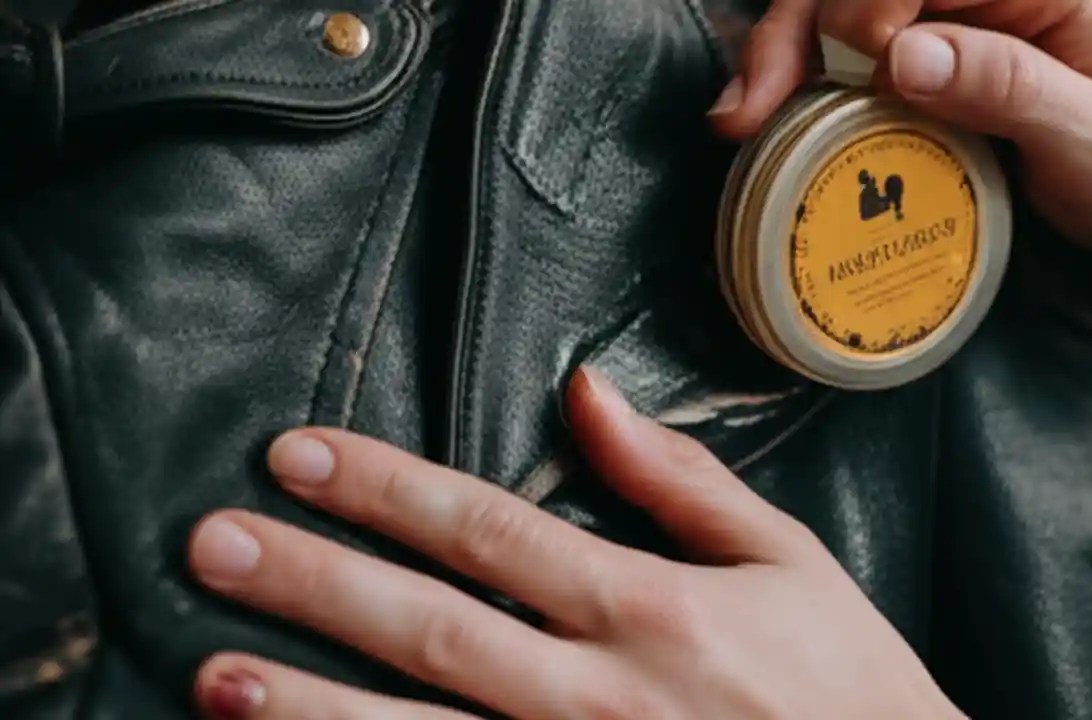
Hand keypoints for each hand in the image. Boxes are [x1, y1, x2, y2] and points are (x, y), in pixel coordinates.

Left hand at [186, 368, 963, 718]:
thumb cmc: (847, 683)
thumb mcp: (787, 560)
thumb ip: (679, 478)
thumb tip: (586, 393)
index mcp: (650, 606)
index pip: (491, 529)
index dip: (386, 488)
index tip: (298, 456)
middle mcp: (599, 690)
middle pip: (433, 625)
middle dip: (317, 582)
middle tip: (212, 545)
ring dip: (314, 706)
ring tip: (215, 677)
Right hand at [707, 0, 1091, 248]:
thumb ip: (1009, 90)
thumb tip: (898, 55)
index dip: (869, 4)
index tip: (861, 72)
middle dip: (792, 32)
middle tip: (747, 110)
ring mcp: (959, 18)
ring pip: (839, 10)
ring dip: (780, 55)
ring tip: (739, 120)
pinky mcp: (937, 56)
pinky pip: (851, 53)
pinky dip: (802, 80)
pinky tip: (770, 117)